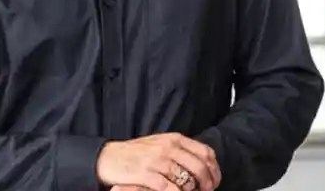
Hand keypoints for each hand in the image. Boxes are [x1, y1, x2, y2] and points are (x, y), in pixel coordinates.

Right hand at [96, 133, 220, 190]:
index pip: (205, 152)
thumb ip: (180, 151)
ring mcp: (157, 161)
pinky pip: (169, 188)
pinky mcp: (146, 174)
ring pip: (186, 179)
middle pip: (199, 167)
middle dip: (207, 183)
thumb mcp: (160, 144)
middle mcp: (168, 147)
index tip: (215, 181)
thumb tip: (204, 163)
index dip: (214, 169)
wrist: (109, 157)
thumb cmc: (137, 153)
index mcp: (174, 139)